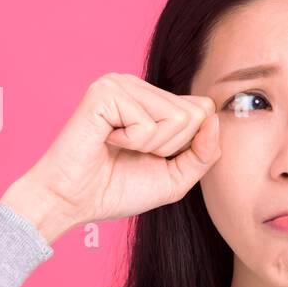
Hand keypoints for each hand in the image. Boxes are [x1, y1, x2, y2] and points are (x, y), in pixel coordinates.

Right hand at [0, 73, 220, 242]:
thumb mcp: (175, 177)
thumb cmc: (117, 190)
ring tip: (120, 147)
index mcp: (153, 99)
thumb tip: (214, 118)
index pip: (203, 111)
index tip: (153, 157)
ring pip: (177, 117)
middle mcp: (138, 85)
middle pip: (195, 114)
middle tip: (134, 154)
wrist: (73, 203)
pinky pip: (148, 123)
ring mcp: (120, 83)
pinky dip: (132, 142)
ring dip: (151, 146)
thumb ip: (204, 153)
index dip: (187, 146)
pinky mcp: (105, 91)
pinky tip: (108, 141)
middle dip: (170, 147)